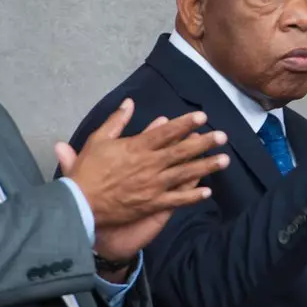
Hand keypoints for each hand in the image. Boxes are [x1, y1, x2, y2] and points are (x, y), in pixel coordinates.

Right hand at [55, 106, 227, 260]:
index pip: (166, 132)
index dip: (185, 124)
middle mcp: (150, 164)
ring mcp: (153, 185)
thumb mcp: (98, 140)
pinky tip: (208, 192)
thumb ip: (116, 121)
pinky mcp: (152, 204)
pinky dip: (193, 196)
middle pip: (181, 151)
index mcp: (137, 147)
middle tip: (223, 136)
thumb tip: (129, 102)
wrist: (81, 203)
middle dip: (203, 143)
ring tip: (224, 160)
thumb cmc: (87, 171)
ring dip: (206, 166)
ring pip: (185, 174)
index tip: (201, 116)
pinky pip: (177, 200)